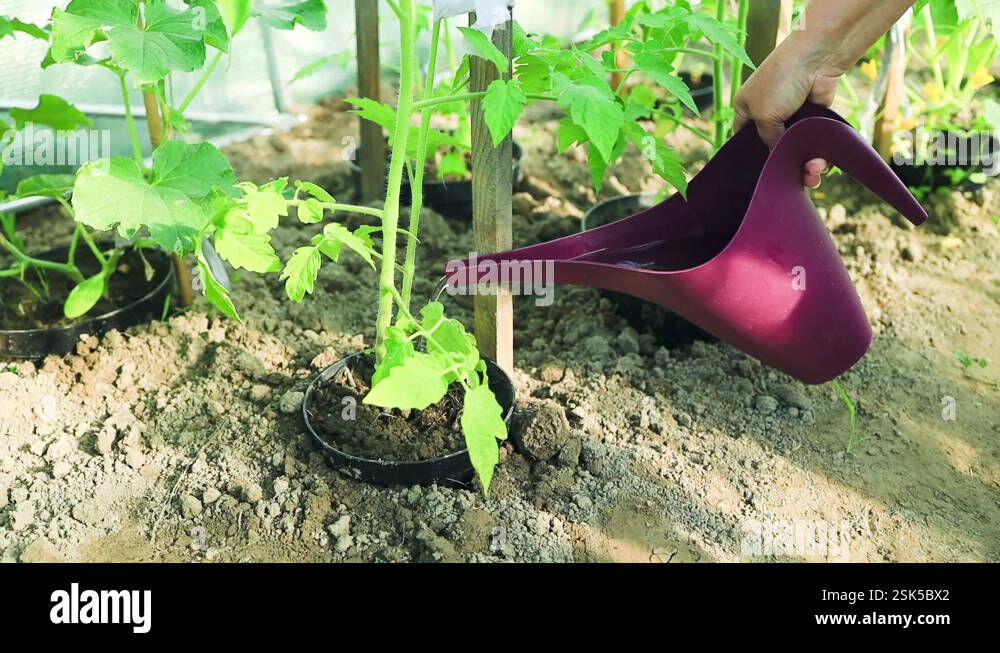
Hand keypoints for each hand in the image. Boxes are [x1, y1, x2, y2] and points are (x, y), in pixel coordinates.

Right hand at [733, 34, 842, 187]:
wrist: (816, 58)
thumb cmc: (780, 80)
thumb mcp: (764, 115)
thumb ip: (768, 140)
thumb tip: (778, 159)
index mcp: (746, 110)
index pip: (744, 141)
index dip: (752, 158)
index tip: (762, 176)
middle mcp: (768, 114)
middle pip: (773, 149)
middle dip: (783, 166)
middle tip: (794, 181)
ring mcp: (791, 117)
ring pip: (796, 149)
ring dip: (804, 165)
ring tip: (813, 175)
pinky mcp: (813, 117)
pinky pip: (813, 143)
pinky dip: (818, 155)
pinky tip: (821, 164)